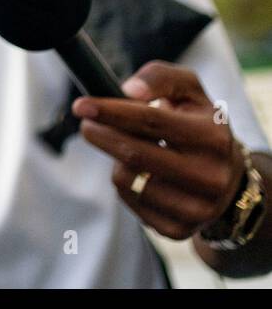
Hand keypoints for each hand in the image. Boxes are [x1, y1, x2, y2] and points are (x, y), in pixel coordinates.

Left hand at [72, 60, 244, 240]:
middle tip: (87, 124)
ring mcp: (197, 208)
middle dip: (101, 135)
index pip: (151, 122)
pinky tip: (141, 174)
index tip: (81, 106)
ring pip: (127, 181)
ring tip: (129, 149)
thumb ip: (160, 78)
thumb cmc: (198, 125)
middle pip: (134, 154)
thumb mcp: (189, 92)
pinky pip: (130, 202)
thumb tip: (129, 90)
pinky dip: (126, 184)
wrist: (227, 176)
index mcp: (213, 138)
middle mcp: (210, 177)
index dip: (111, 111)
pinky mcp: (180, 230)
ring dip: (116, 160)